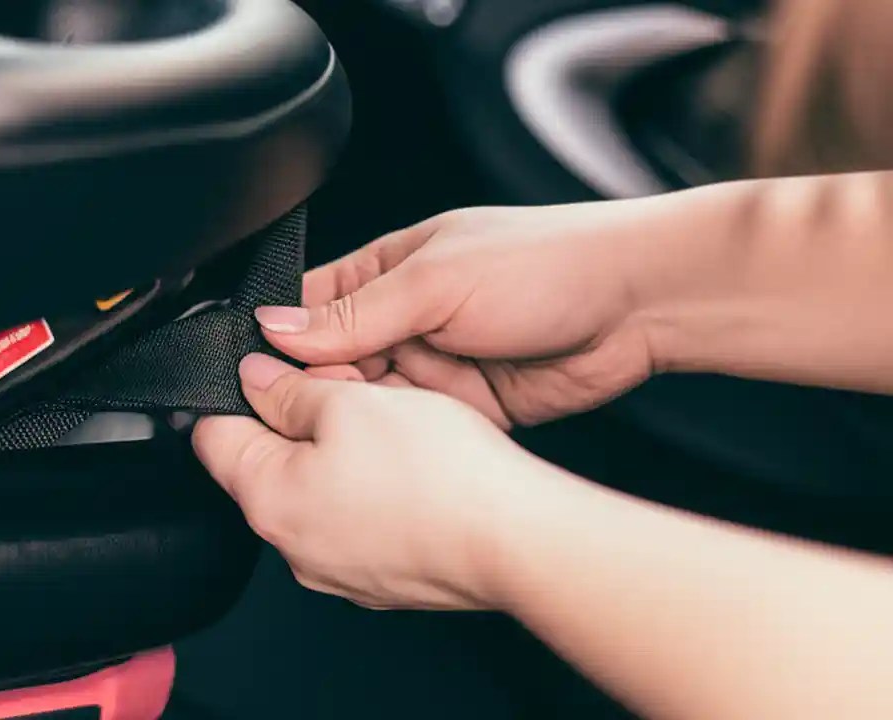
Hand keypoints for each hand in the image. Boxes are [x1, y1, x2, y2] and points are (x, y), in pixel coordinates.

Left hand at [191, 352, 562, 610]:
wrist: (517, 540)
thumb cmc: (437, 474)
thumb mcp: (349, 401)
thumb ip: (288, 388)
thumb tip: (253, 378)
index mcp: (268, 500)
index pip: (213, 436)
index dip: (237, 389)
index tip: (272, 366)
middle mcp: (293, 548)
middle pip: (265, 464)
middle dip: (295, 418)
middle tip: (345, 387)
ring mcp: (340, 570)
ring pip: (316, 491)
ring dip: (337, 451)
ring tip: (386, 425)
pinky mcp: (383, 577)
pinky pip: (357, 520)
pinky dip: (371, 489)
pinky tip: (410, 467)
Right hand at [253, 201, 690, 426]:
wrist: (641, 303)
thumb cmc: (548, 262)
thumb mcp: (435, 281)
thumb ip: (355, 313)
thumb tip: (275, 328)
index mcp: (384, 272)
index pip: (307, 312)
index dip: (278, 347)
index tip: (256, 380)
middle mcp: (402, 320)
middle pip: (331, 369)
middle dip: (319, 393)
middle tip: (309, 413)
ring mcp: (434, 367)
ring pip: (370, 407)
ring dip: (361, 422)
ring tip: (351, 434)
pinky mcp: (465, 409)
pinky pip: (417, 433)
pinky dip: (404, 443)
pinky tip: (392, 452)